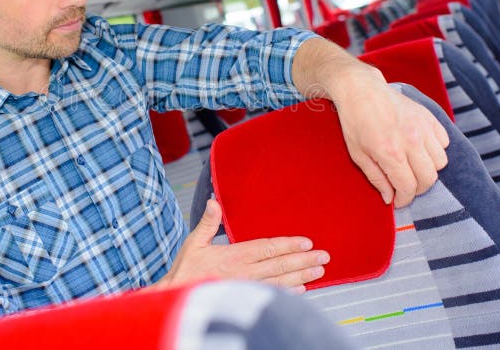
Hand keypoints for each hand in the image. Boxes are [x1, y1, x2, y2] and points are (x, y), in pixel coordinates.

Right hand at [157, 199, 328, 292]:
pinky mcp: (245, 298)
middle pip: (280, 266)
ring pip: (280, 282)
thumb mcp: (194, 242)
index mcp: (233, 256)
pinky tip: (302, 290)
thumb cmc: (185, 271)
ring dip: (302, 276)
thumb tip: (214, 201)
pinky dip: (288, 292)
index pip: (267, 249)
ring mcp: (246, 288)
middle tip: (324, 257)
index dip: (288, 245)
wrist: (176, 297)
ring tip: (319, 271)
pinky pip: (271, 295)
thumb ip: (208, 222)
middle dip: (304, 261)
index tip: (306, 242)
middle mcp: (244, 273)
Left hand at [330, 65, 449, 206]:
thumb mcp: (358, 154)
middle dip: (418, 189)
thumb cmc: (355, 122)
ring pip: (441, 162)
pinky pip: (444, 142)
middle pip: (429, 178)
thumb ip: (376, 178)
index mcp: (390, 152)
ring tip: (413, 167)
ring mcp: (422, 128)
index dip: (404, 199)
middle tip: (406, 187)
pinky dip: (436, 150)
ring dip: (429, 170)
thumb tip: (389, 198)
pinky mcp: (429, 117)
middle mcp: (411, 141)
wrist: (361, 90)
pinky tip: (421, 149)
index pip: (408, 187)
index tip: (398, 200)